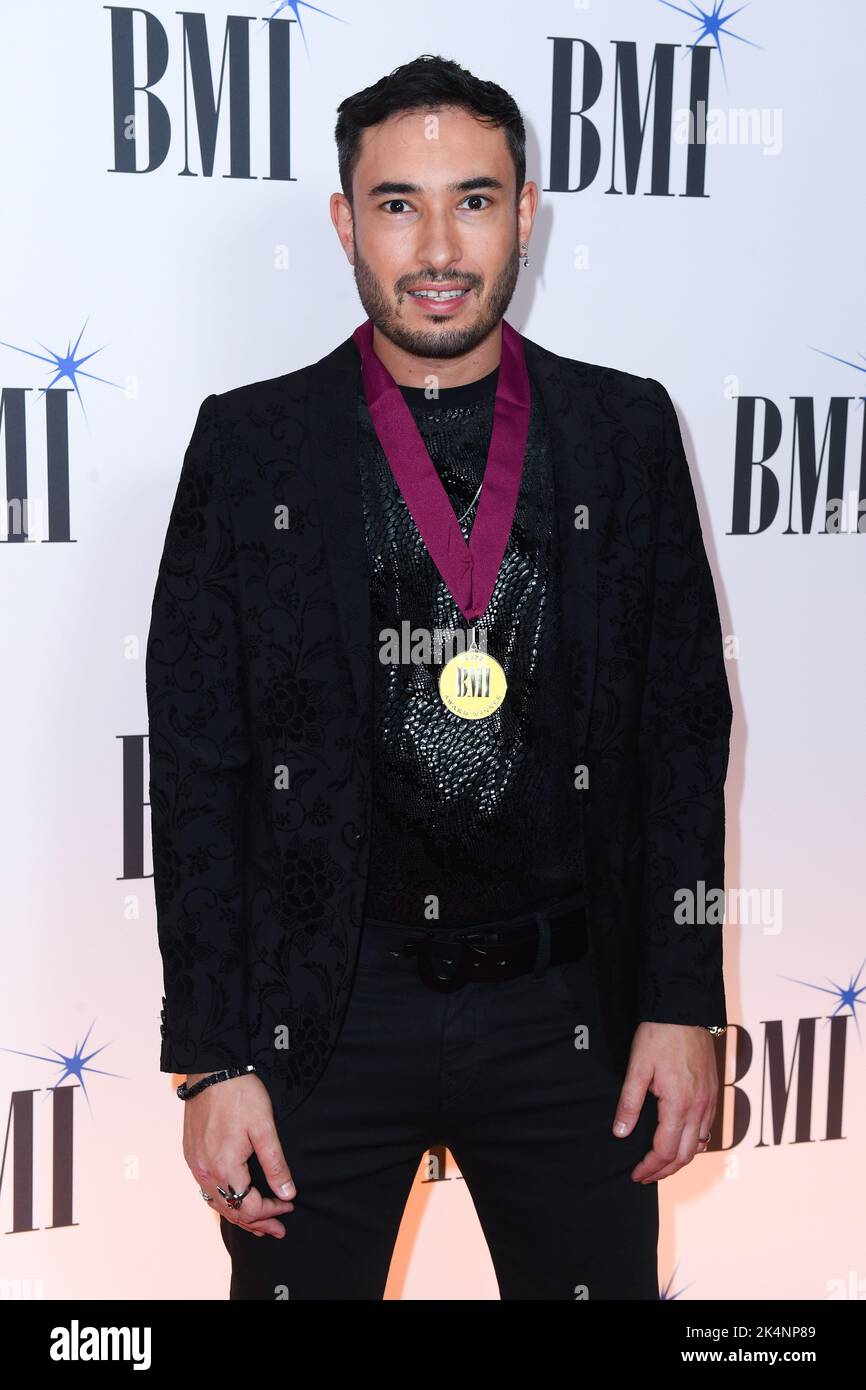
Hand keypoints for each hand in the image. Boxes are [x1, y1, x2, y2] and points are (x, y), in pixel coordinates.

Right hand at [183, 1072, 296, 1237]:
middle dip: (256, 1222)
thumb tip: (286, 1194)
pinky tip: (233, 1198)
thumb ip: (275, 1164)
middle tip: (277, 1230)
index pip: (249, 1206)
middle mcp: (205, 1171)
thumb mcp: (264, 1128)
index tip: (289, 1207)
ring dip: (238, 1214)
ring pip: (216, 1202)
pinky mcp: (191, 1154)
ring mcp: (195, 1164)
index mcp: (224, 1167)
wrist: (212, 1071)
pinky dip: (223, 1200)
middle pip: (231, 1210)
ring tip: (258, 1222)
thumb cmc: (239, 1095)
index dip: (271, 1212)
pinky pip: (207, 1188)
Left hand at [611, 1023, 718, 1182]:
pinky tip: (682, 1143)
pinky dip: (695, 1144)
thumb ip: (629, 1103)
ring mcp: (709, 1101)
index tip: (636, 1174)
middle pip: (685, 1155)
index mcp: (679, 1104)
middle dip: (664, 1171)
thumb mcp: (637, 1068)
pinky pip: (708, 1129)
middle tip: (645, 1176)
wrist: (685, 1011)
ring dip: (681, 1160)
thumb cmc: (660, 1035)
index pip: (665, 1150)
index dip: (649, 1167)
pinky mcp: (713, 1093)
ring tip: (661, 1164)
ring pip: (699, 1145)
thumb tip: (621, 1133)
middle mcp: (699, 1108)